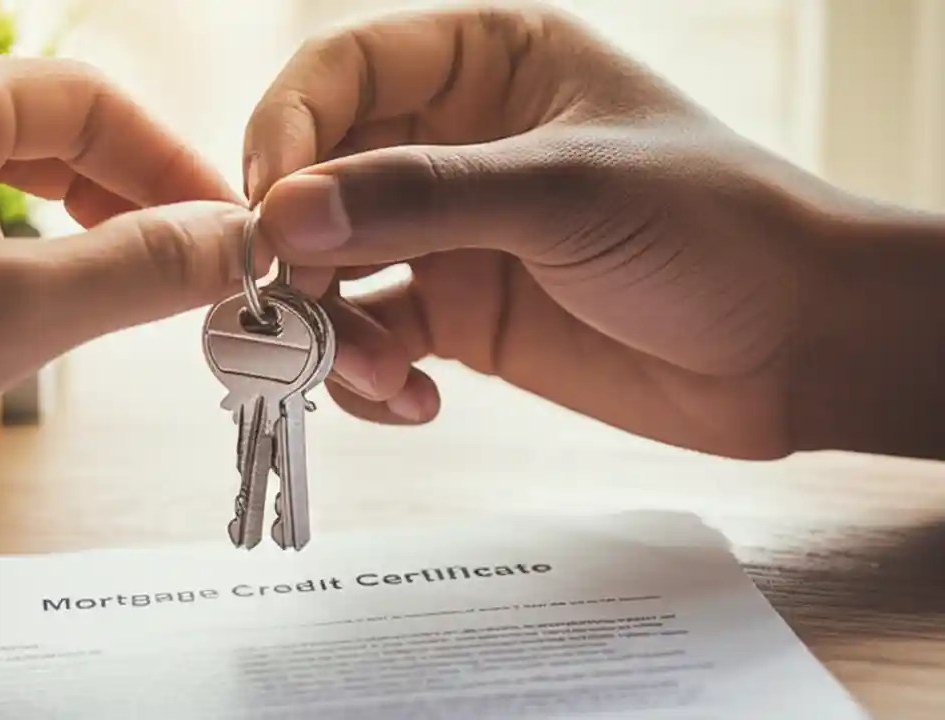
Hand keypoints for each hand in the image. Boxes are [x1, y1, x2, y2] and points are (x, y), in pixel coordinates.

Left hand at [0, 57, 252, 519]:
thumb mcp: (11, 316)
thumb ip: (136, 270)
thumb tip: (230, 241)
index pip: (92, 103)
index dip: (174, 162)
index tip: (227, 228)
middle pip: (47, 130)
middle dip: (130, 195)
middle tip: (191, 261)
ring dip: (76, 222)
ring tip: (130, 281)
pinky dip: (13, 249)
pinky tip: (33, 298)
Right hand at [244, 7, 858, 459]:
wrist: (795, 347)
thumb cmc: (715, 228)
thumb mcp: (563, 193)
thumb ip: (420, 198)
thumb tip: (283, 213)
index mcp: (485, 65)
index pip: (343, 71)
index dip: (289, 127)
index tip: (269, 202)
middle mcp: (455, 145)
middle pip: (322, 176)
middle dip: (299, 246)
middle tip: (291, 307)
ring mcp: (455, 233)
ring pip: (337, 267)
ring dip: (332, 325)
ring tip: (374, 371)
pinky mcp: (462, 314)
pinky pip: (377, 338)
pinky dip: (373, 376)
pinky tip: (417, 400)